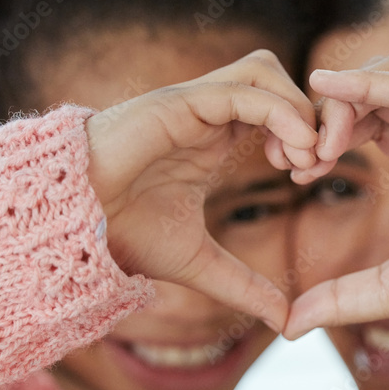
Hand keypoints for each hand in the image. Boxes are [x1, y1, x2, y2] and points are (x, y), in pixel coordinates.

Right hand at [86, 50, 320, 330]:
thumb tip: (285, 320)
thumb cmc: (123, 235)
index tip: (308, 178)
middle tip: (315, 165)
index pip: (276, 109)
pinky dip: (279, 113)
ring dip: (297, 109)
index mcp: (215, 137)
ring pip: (264, 70)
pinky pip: (244, 89)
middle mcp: (207, 112)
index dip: (304, 134)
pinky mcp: (180, 101)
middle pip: (279, 79)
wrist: (73, 227)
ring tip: (303, 159)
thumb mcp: (199, 264)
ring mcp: (193, 102)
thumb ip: (243, 285)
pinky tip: (291, 154)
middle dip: (310, 115)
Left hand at [285, 55, 388, 346]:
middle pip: (377, 94)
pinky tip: (331, 89)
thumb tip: (289, 325)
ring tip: (316, 139)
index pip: (372, 123)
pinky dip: (373, 84)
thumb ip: (342, 297)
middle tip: (297, 157)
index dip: (328, 137)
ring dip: (346, 99)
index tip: (295, 173)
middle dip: (329, 116)